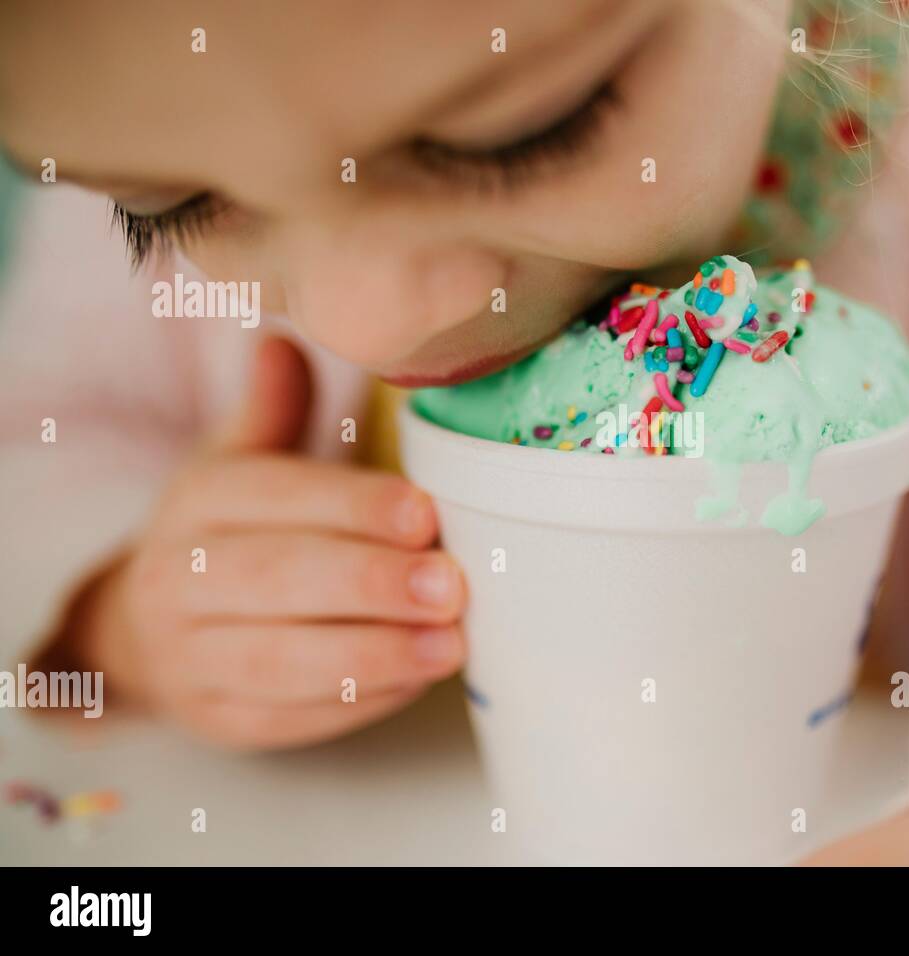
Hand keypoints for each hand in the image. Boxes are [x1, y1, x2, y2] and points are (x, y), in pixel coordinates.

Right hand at [66, 336, 466, 748]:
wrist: (143, 630)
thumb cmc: (226, 533)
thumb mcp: (238, 461)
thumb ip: (273, 409)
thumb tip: (285, 338)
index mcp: (197, 502)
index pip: (274, 498)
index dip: (350, 507)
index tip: (424, 513)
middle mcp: (178, 579)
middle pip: (276, 581)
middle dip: (370, 583)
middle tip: (452, 584)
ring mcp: (192, 658)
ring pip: (280, 661)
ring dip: (373, 654)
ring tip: (450, 644)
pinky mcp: (219, 721)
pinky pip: (289, 718)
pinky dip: (358, 704)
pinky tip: (417, 681)